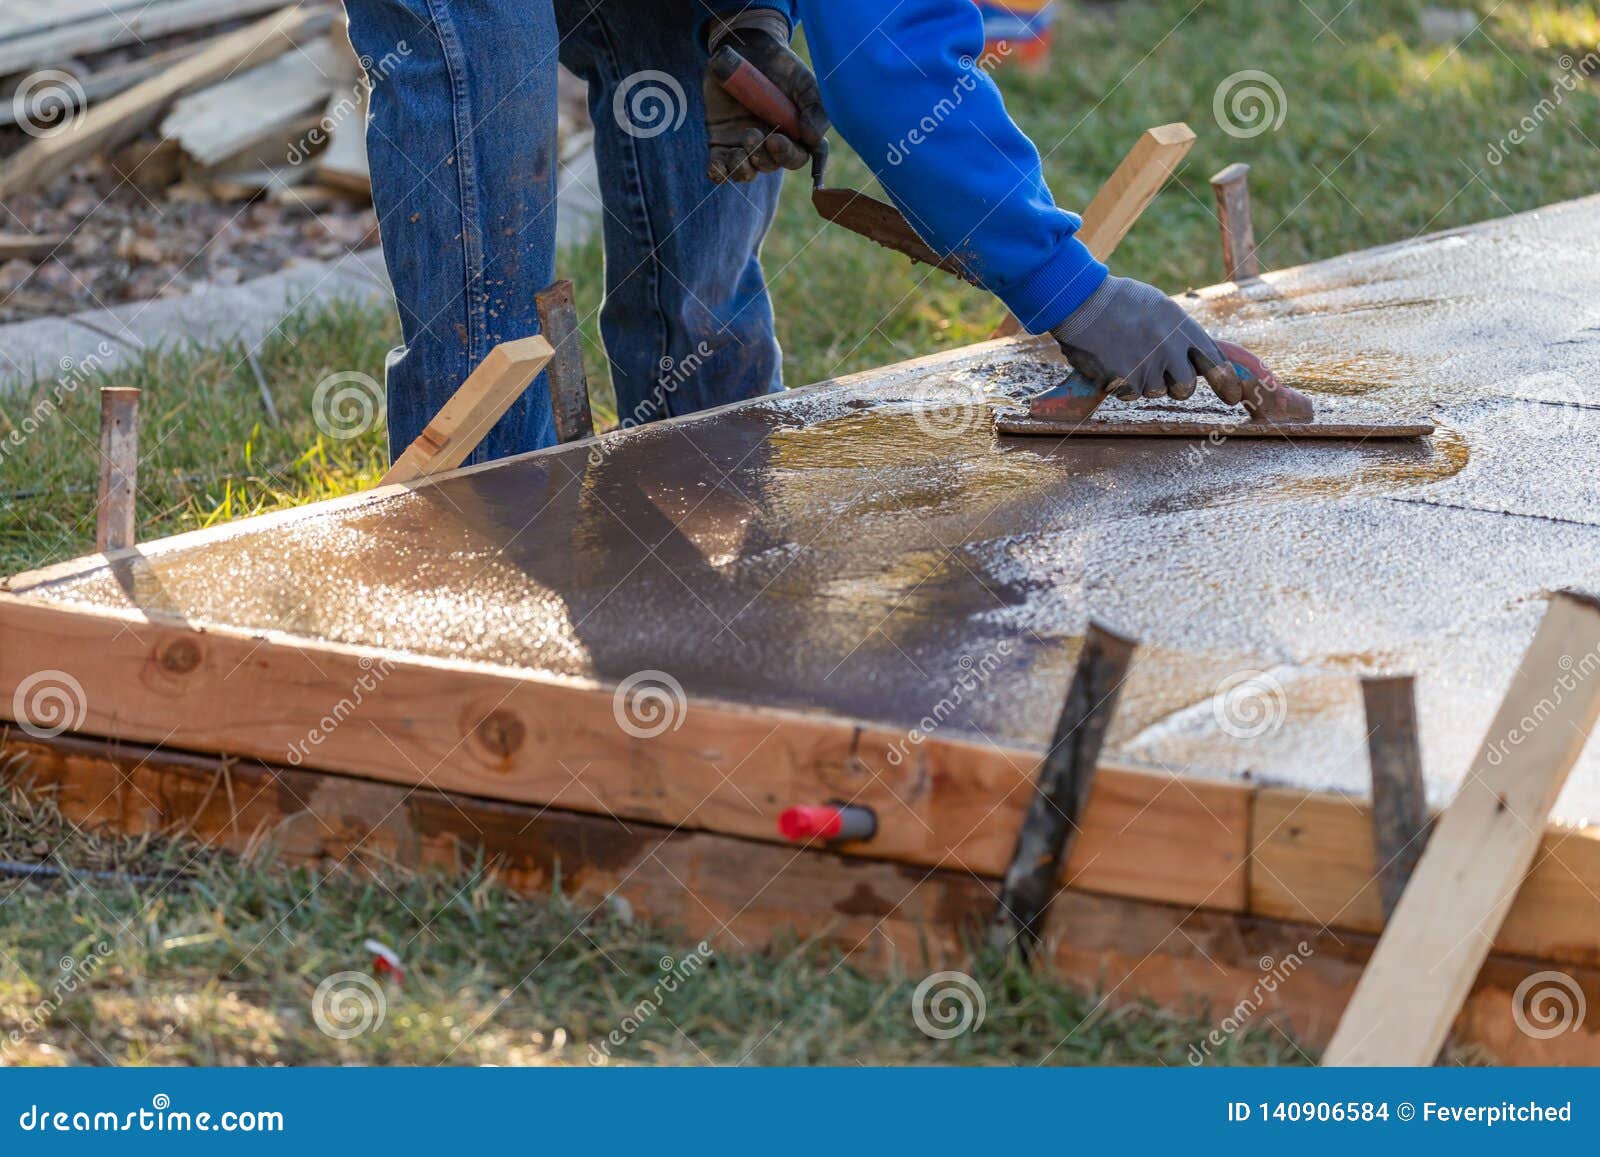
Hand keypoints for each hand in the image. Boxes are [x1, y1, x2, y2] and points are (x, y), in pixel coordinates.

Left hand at [702, 28, 828, 183]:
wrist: (747, 47)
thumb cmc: (781, 66)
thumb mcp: (804, 82)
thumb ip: (816, 109)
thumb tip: (814, 140)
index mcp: (793, 135)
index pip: (796, 158)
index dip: (787, 156)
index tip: (775, 140)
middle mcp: (769, 144)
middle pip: (770, 165)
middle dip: (762, 157)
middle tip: (752, 134)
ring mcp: (744, 143)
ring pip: (746, 171)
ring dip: (742, 168)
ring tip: (739, 149)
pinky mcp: (720, 140)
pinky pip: (719, 165)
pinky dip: (718, 172)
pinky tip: (717, 169)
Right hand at [1050, 275, 1242, 402]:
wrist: (1082, 302)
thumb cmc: (1120, 303)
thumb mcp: (1160, 308)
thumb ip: (1180, 334)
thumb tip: (1197, 357)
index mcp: (1183, 328)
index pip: (1215, 362)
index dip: (1227, 383)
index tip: (1235, 398)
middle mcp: (1171, 348)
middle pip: (1186, 388)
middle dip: (1174, 385)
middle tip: (1155, 370)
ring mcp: (1148, 366)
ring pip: (1154, 392)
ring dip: (1140, 381)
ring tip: (1124, 354)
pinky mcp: (1126, 381)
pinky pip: (1129, 394)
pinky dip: (1118, 383)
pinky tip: (1110, 360)